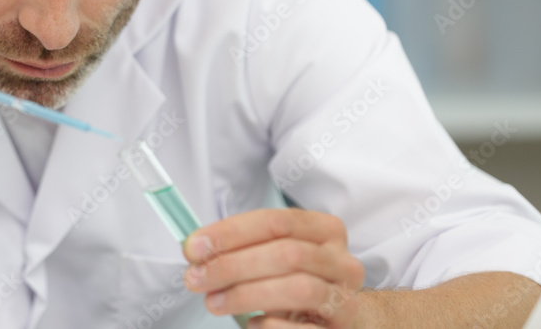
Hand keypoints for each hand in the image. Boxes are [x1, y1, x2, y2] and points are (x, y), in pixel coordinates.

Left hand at [182, 208, 365, 327]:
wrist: (333, 318)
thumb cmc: (294, 280)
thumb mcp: (272, 255)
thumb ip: (241, 247)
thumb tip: (195, 250)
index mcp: (324, 230)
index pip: (275, 221)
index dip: (231, 233)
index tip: (194, 248)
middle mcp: (342, 261)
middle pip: (286, 254)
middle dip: (233, 265)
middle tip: (196, 278)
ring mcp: (346, 297)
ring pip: (298, 288)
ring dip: (247, 295)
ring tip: (215, 302)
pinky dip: (274, 327)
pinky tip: (253, 324)